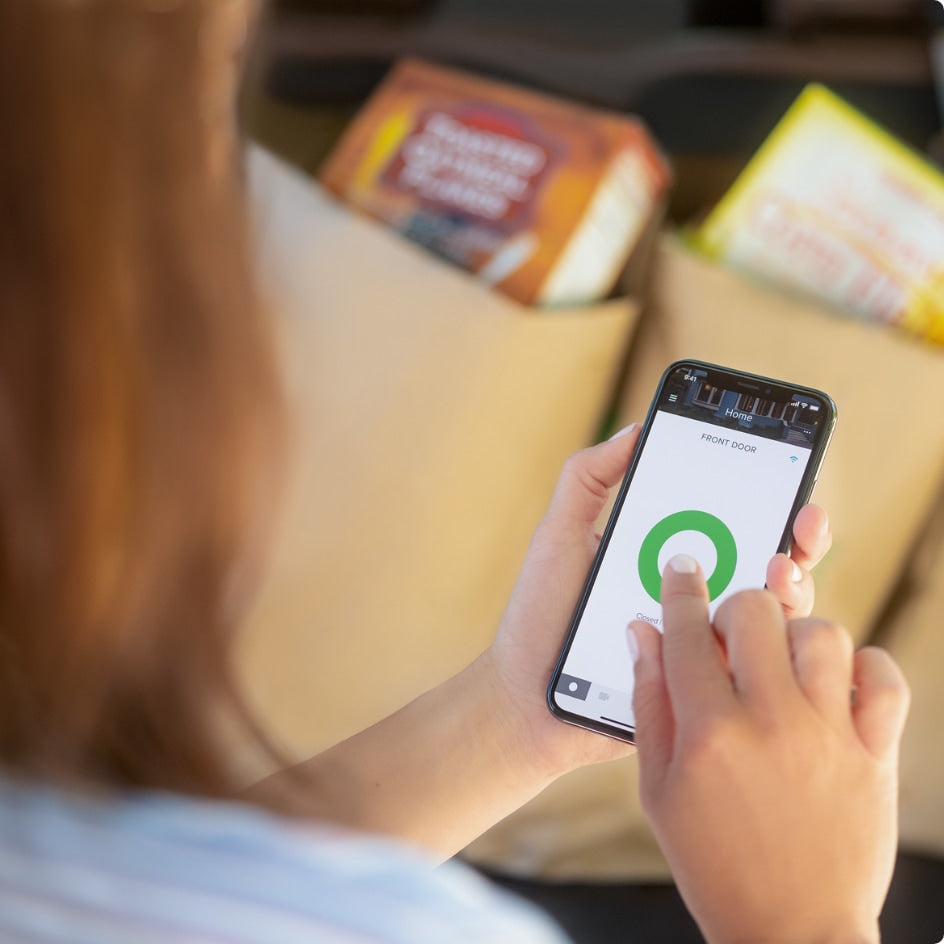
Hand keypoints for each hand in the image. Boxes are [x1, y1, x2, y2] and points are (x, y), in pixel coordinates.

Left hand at [486, 425, 832, 780]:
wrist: (523, 696)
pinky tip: (763, 626)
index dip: (771, 498)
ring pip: (774, 618)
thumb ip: (589, 479)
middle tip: (804, 521)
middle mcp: (698, 600)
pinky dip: (770, 648)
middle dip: (800, 540)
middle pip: (770, 567)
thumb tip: (637, 427)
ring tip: (779, 568)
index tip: (789, 474)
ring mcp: (703, 646)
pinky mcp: (702, 690)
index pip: (734, 523)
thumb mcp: (560, 535)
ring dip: (794, 587)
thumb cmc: (540, 613)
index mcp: (671, 559)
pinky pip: (750, 671)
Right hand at [631, 560, 909, 943]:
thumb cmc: (715, 863)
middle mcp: (770, 722)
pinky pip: (882, 676)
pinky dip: (862, 665)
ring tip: (782, 664)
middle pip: (755, 612)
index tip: (684, 566)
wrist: (793, 932)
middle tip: (730, 636)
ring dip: (795, 634)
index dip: (681, 588)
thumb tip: (643, 634)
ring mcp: (829, 735)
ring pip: (820, 632)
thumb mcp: (659, 788)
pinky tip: (834, 683)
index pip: (687, 631)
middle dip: (735, 609)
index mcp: (708, 733)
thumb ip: (650, 702)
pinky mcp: (874, 753)